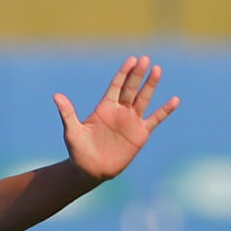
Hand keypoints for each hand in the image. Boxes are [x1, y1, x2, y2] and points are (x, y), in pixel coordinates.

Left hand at [54, 55, 178, 181]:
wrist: (91, 171)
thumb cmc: (79, 151)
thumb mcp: (72, 132)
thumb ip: (67, 113)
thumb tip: (56, 96)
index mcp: (104, 108)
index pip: (116, 85)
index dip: (123, 73)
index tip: (130, 59)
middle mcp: (119, 111)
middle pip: (131, 88)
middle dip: (137, 74)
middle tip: (144, 59)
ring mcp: (131, 121)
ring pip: (143, 99)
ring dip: (150, 85)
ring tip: (157, 69)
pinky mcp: (140, 133)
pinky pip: (155, 119)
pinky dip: (165, 110)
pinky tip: (174, 100)